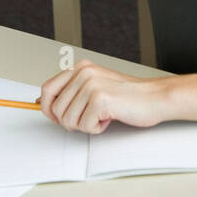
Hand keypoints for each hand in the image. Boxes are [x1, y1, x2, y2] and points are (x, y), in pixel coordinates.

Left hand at [39, 60, 165, 133]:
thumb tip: (41, 101)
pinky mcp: (99, 99)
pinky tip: (109, 117)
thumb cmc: (129, 96)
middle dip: (71, 120)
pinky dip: (97, 128)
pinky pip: (84, 126)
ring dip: (85, 125)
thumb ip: (70, 92)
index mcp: (81, 68)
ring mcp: (91, 85)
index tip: (56, 116)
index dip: (47, 108)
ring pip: (68, 120)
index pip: (47, 89)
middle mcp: (84, 73)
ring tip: (102, 115)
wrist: (155, 98)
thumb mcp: (95, 87)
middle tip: (90, 116)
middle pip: (56, 109)